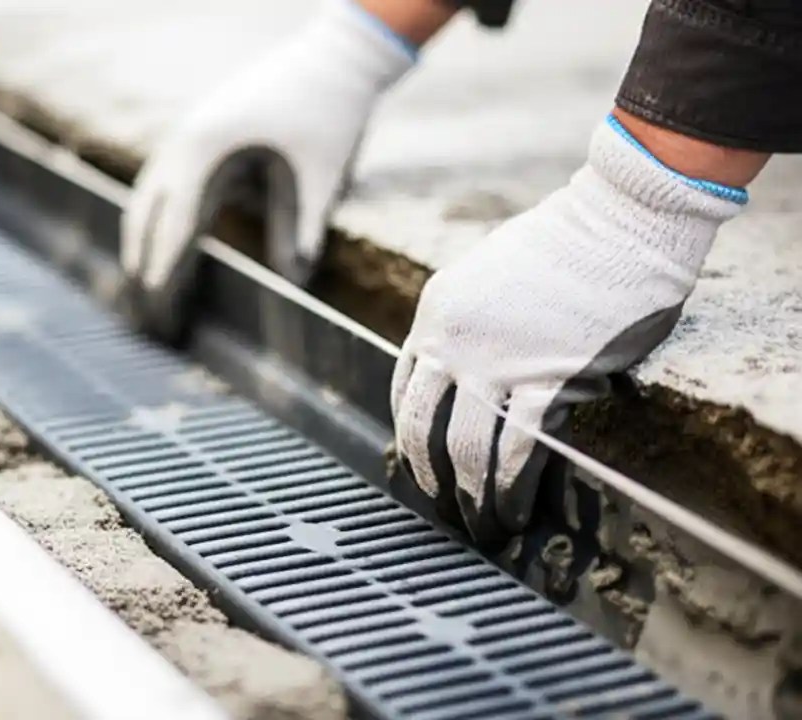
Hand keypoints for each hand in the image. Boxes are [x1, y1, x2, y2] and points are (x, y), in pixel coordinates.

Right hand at [122, 0, 413, 330]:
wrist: (337, 55)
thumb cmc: (330, 111)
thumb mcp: (321, 177)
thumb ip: (303, 229)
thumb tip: (294, 281)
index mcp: (207, 149)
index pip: (174, 219)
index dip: (163, 262)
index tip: (153, 296)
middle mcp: (187, 139)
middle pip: (147, 208)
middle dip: (141, 254)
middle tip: (140, 301)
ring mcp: (190, 131)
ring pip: (149, 192)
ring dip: (142, 234)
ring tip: (140, 277)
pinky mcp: (201, 129)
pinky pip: (166, 178)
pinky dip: (159, 211)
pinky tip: (165, 236)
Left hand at [391, 120, 744, 541]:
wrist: (619, 222)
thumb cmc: (566, 246)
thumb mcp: (487, 277)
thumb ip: (470, 326)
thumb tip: (470, 376)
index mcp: (435, 316)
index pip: (405, 392)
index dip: (412, 439)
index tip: (422, 467)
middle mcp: (453, 342)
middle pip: (422, 430)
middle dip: (432, 481)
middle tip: (446, 511)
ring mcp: (497, 362)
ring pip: (467, 450)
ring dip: (473, 500)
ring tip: (486, 527)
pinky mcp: (547, 378)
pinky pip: (518, 449)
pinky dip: (513, 490)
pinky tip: (518, 511)